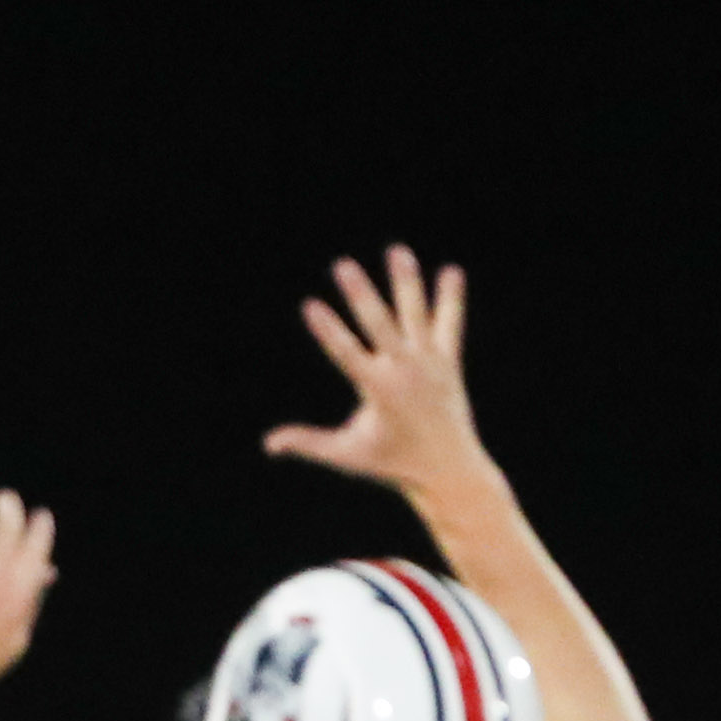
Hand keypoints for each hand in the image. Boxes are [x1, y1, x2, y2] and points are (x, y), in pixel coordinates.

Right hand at [264, 245, 495, 508]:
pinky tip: (451, 271)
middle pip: (379, 324)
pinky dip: (450, 298)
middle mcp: (405, 370)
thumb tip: (269, 444)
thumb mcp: (347, 454)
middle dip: (359, 294)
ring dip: (406, 281)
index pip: (345, 353)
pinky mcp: (448, 361)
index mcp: (378, 390)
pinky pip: (449, 323)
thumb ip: (308, 443)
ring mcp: (430, 363)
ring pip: (415, 314)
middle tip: (342, 265)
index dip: (327, 329)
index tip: (309, 305)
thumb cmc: (392, 463)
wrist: (448, 469)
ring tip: (396, 250)